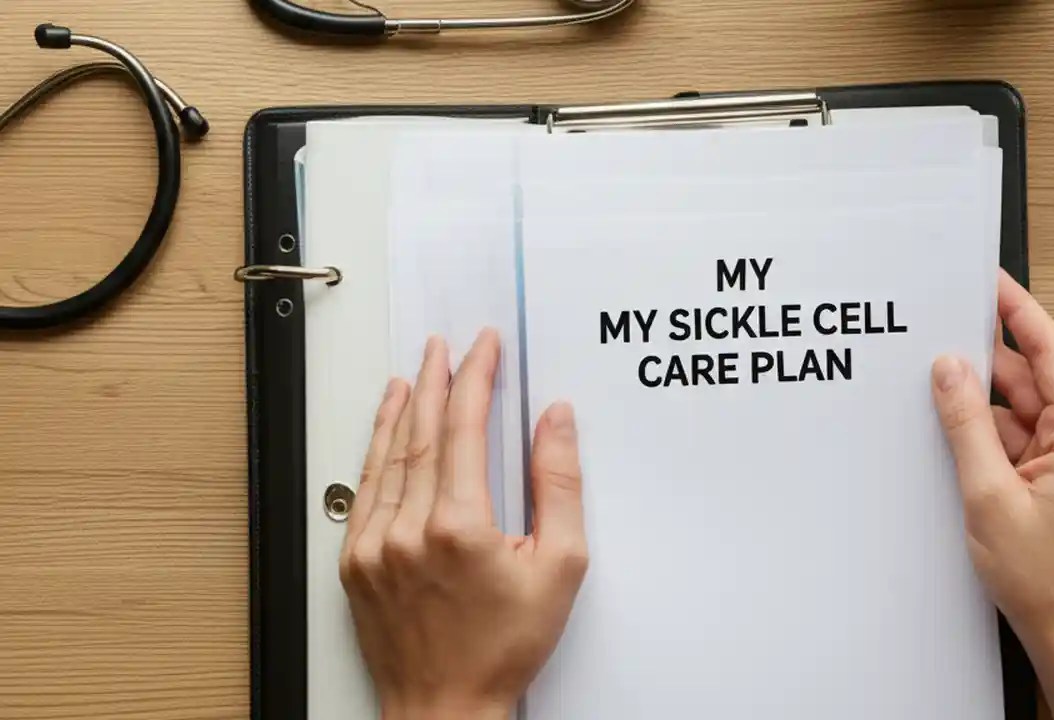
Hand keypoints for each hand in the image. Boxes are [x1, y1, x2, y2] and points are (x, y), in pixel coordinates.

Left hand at [340, 330, 588, 719]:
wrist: (444, 709)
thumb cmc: (504, 647)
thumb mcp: (560, 566)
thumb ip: (558, 485)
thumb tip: (556, 421)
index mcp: (459, 526)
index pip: (464, 427)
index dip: (476, 378)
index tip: (485, 348)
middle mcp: (408, 529)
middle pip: (422, 431)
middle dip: (438, 379)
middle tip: (448, 345)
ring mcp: (374, 545)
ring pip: (388, 455)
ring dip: (402, 407)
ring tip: (416, 371)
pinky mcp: (355, 561)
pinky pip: (365, 490)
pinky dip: (375, 450)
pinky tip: (384, 427)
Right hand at [931, 272, 1053, 719]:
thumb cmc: (1043, 578)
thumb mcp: (988, 494)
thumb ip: (966, 423)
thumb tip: (949, 369)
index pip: (1051, 350)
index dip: (1017, 310)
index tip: (989, 281)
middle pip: (1032, 378)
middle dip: (984, 361)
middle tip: (935, 336)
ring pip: (1022, 408)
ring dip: (982, 403)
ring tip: (934, 392)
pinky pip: (1020, 437)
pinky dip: (987, 432)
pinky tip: (951, 432)